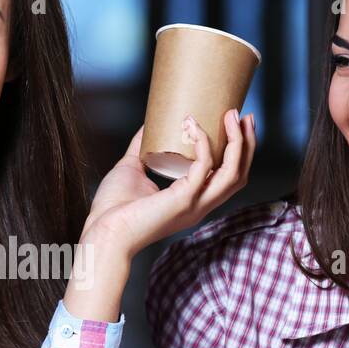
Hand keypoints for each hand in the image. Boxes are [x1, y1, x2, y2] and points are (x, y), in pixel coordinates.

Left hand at [82, 109, 256, 261]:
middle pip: (239, 175)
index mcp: (192, 200)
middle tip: (243, 116)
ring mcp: (194, 204)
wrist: (102, 231)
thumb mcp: (132, 168)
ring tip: (230, 116)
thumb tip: (148, 124)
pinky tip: (192, 126)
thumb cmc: (113, 208)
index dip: (239, 151)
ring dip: (236, 142)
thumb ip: (142, 147)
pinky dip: (202, 144)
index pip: (229, 177)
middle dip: (246, 144)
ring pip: (232, 173)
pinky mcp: (183, 200)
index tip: (236, 124)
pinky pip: (204, 167)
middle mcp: (200, 205)